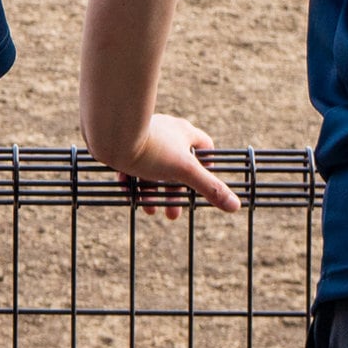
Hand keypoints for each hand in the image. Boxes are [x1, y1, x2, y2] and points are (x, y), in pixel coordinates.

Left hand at [111, 115, 239, 218]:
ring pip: (152, 169)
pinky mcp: (123, 143)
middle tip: (172, 215)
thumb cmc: (152, 149)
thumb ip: (210, 188)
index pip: (204, 146)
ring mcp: (143, 137)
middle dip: (175, 192)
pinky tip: (131, 195)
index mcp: (183, 132)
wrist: (110, 135)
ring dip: (153, 192)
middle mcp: (165, 132)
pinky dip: (133, 182)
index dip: (207, 166)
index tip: (202, 185)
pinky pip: (130, 164)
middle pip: (175, 165)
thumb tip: (236, 206)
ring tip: (150, 210)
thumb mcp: (184, 171)